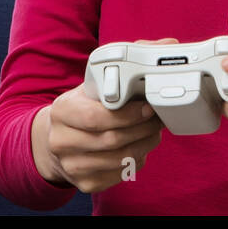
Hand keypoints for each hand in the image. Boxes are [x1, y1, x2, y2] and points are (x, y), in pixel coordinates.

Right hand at [31, 38, 178, 192]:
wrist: (58, 138)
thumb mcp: (95, 82)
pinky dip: (135, 162)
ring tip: (153, 132)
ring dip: (144, 146)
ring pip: (118, 160)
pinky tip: (140, 148)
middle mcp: (61, 140)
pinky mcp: (84, 184)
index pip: (96, 117)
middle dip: (142, 130)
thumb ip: (131, 60)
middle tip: (158, 120)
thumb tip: (169, 45)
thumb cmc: (84, 105)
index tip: (149, 108)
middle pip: (111, 140)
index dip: (128, 115)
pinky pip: (118, 176)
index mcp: (62, 110)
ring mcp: (70, 165)